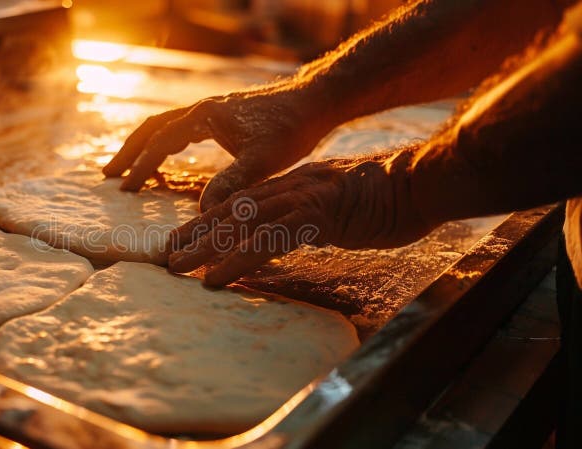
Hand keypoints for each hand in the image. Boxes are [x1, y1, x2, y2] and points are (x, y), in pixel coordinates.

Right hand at [103, 85, 339, 210]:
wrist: (315, 101)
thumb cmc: (291, 129)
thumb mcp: (261, 161)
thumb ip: (232, 185)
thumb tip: (203, 213)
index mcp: (203, 116)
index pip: (160, 141)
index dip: (141, 166)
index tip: (124, 189)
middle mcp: (202, 109)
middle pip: (153, 128)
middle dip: (130, 152)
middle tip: (109, 175)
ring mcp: (212, 111)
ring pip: (166, 126)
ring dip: (145, 146)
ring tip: (130, 167)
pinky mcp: (223, 117)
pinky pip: (183, 129)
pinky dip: (167, 144)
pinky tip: (169, 158)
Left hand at [165, 149, 435, 285]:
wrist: (424, 181)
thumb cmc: (390, 197)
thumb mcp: (342, 205)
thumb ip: (315, 215)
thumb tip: (297, 231)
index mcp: (296, 184)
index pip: (244, 202)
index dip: (212, 220)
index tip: (186, 237)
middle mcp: (292, 188)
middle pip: (234, 211)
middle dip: (197, 232)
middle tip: (166, 252)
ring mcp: (304, 199)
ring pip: (242, 225)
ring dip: (205, 248)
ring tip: (176, 267)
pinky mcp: (318, 217)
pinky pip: (269, 243)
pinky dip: (238, 262)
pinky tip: (215, 278)